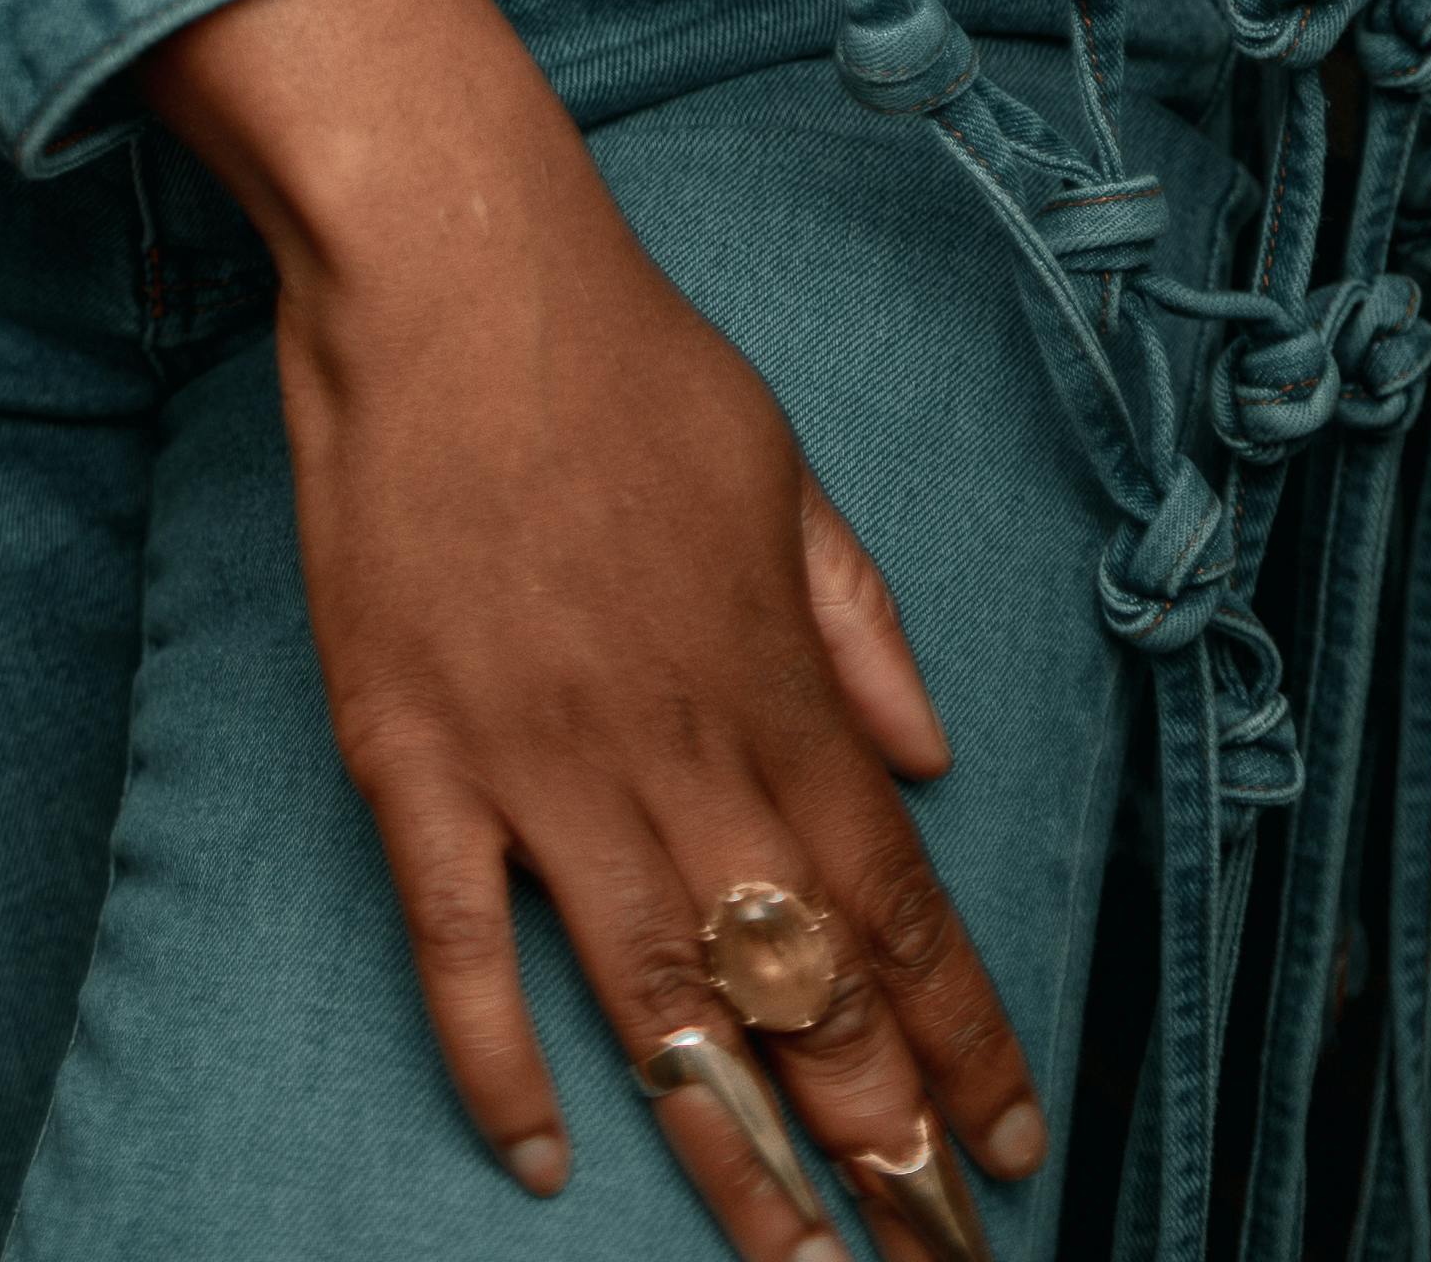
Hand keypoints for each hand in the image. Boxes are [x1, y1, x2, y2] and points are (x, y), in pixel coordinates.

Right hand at [144, 0, 1045, 1252]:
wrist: (445, 268)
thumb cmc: (618, 351)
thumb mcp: (782, 466)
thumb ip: (859, 624)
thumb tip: (931, 757)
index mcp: (774, 681)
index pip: (898, 903)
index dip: (965, 1041)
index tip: (1018, 1147)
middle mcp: (673, 747)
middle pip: (801, 987)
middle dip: (882, 1144)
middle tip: (938, 1261)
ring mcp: (538, 761)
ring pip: (660, 1002)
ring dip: (737, 1153)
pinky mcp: (412, 752)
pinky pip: (460, 942)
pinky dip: (501, 1060)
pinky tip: (547, 1156)